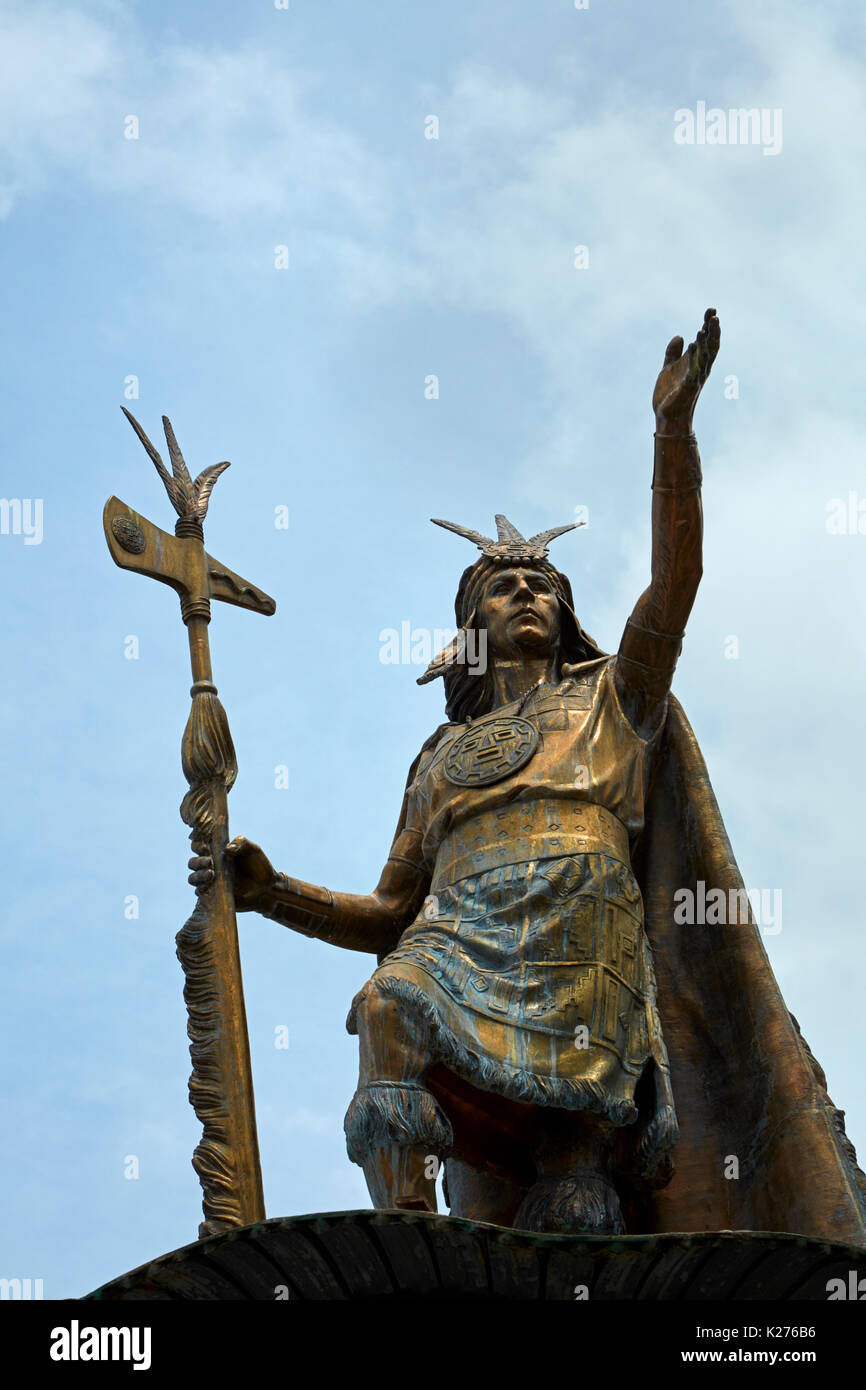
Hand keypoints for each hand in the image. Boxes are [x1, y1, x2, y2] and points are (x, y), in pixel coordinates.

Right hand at [187, 836, 278, 910]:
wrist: (267, 888)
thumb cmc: (259, 865)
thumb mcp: (252, 849)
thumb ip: (241, 843)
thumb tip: (227, 849)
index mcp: (217, 853)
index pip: (200, 847)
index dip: (197, 845)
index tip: (204, 846)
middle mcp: (211, 867)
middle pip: (193, 863)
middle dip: (197, 862)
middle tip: (209, 861)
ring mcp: (211, 882)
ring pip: (193, 878)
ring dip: (197, 876)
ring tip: (211, 874)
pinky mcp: (214, 896)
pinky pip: (200, 893)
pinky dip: (201, 889)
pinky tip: (208, 887)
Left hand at [653, 307, 719, 432]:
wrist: (666, 416)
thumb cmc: (670, 394)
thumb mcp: (669, 368)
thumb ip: (673, 353)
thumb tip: (679, 336)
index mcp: (695, 363)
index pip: (706, 341)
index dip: (709, 326)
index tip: (711, 311)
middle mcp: (700, 369)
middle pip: (710, 346)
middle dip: (712, 331)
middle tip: (713, 314)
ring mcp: (695, 378)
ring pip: (704, 357)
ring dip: (705, 342)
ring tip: (704, 327)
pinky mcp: (688, 386)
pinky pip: (693, 370)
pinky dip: (694, 358)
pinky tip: (694, 345)